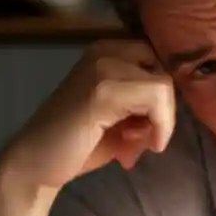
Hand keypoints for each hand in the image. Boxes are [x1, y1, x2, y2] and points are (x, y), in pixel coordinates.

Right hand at [0, 40, 175, 189]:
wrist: (36, 165)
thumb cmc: (79, 144)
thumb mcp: (120, 118)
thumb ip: (146, 104)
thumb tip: (179, 105)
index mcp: (107, 51)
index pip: (161, 62)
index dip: (162, 98)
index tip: (146, 128)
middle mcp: (104, 50)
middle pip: (166, 70)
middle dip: (163, 110)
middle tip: (142, 139)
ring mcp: (102, 66)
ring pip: (164, 86)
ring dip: (161, 122)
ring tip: (135, 145)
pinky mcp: (103, 89)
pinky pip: (156, 99)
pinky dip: (159, 126)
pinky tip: (136, 148)